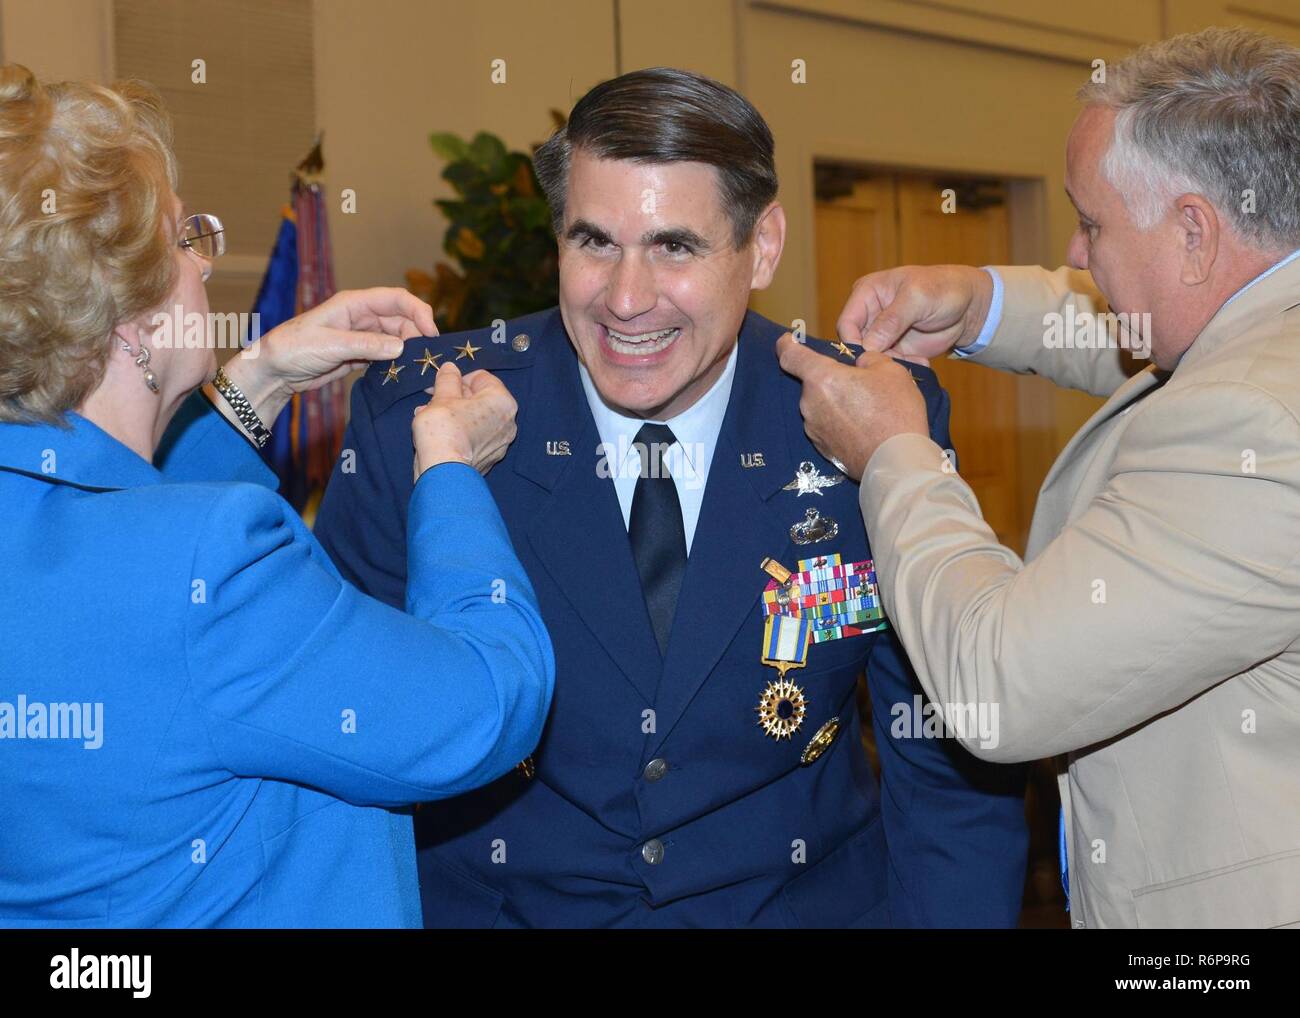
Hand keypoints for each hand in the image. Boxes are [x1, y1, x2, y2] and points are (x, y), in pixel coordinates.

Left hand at [221, 287, 436, 424]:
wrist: (273, 371)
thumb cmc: (293, 348)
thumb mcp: (330, 345)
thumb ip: (367, 345)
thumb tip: (401, 347)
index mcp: (354, 304)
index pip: (396, 299)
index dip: (419, 311)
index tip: (431, 333)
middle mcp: (361, 317)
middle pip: (402, 320)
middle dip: (417, 335)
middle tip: (425, 359)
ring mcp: (362, 336)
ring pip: (397, 339)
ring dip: (408, 352)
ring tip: (416, 369)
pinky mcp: (360, 355)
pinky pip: (387, 356)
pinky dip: (396, 363)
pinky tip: (402, 374)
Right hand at [412, 362, 517, 479]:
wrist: (444, 471)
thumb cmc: (444, 428)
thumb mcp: (442, 396)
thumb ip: (448, 379)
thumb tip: (450, 368)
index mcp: (502, 401)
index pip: (481, 377)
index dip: (457, 378)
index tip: (439, 386)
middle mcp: (508, 421)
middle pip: (479, 399)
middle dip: (453, 397)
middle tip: (432, 401)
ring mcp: (500, 443)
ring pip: (475, 419)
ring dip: (453, 414)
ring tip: (429, 417)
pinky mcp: (489, 458)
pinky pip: (474, 437)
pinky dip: (459, 432)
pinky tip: (438, 434)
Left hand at [776, 334, 928, 479]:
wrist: (897, 462)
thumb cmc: (895, 412)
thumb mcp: (890, 370)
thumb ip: (868, 358)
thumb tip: (859, 364)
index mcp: (822, 378)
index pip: (790, 356)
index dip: (786, 345)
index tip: (787, 340)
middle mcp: (809, 404)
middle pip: (814, 383)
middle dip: (832, 380)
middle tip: (861, 384)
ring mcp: (814, 429)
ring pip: (821, 405)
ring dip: (837, 402)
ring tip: (868, 409)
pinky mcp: (822, 448)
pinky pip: (827, 426)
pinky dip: (840, 422)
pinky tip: (864, 427)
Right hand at [836, 265, 992, 361]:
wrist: (969, 306)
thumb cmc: (943, 289)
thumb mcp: (917, 298)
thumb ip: (891, 320)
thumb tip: (867, 345)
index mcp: (866, 293)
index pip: (846, 322)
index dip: (852, 342)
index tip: (868, 358)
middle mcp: (868, 314)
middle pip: (854, 344)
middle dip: (872, 357)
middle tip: (894, 363)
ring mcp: (880, 334)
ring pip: (871, 358)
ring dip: (889, 364)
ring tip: (914, 361)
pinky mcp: (893, 349)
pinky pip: (888, 365)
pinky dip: (902, 367)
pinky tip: (920, 362)